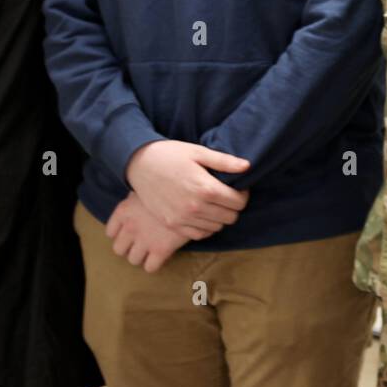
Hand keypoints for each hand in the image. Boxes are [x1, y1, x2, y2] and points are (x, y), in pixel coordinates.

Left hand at [105, 191, 201, 272]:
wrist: (189, 194)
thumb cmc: (168, 188)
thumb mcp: (145, 187)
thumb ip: (134, 197)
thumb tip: (131, 199)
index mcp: (123, 211)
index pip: (110, 232)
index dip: (119, 234)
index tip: (129, 232)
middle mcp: (130, 227)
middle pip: (119, 249)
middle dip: (129, 247)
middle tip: (140, 242)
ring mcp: (145, 240)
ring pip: (133, 260)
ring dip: (141, 256)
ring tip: (151, 249)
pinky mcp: (161, 249)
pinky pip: (150, 267)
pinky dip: (154, 264)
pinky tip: (161, 255)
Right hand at [124, 140, 250, 233]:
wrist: (139, 164)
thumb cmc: (170, 154)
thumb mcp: (198, 152)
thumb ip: (224, 161)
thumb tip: (247, 166)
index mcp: (205, 188)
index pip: (239, 202)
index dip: (242, 195)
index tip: (237, 187)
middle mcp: (195, 207)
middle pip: (230, 217)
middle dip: (233, 206)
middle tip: (226, 195)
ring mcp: (182, 219)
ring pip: (217, 227)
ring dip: (220, 217)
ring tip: (214, 202)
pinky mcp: (173, 225)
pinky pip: (199, 234)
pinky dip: (206, 227)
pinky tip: (203, 214)